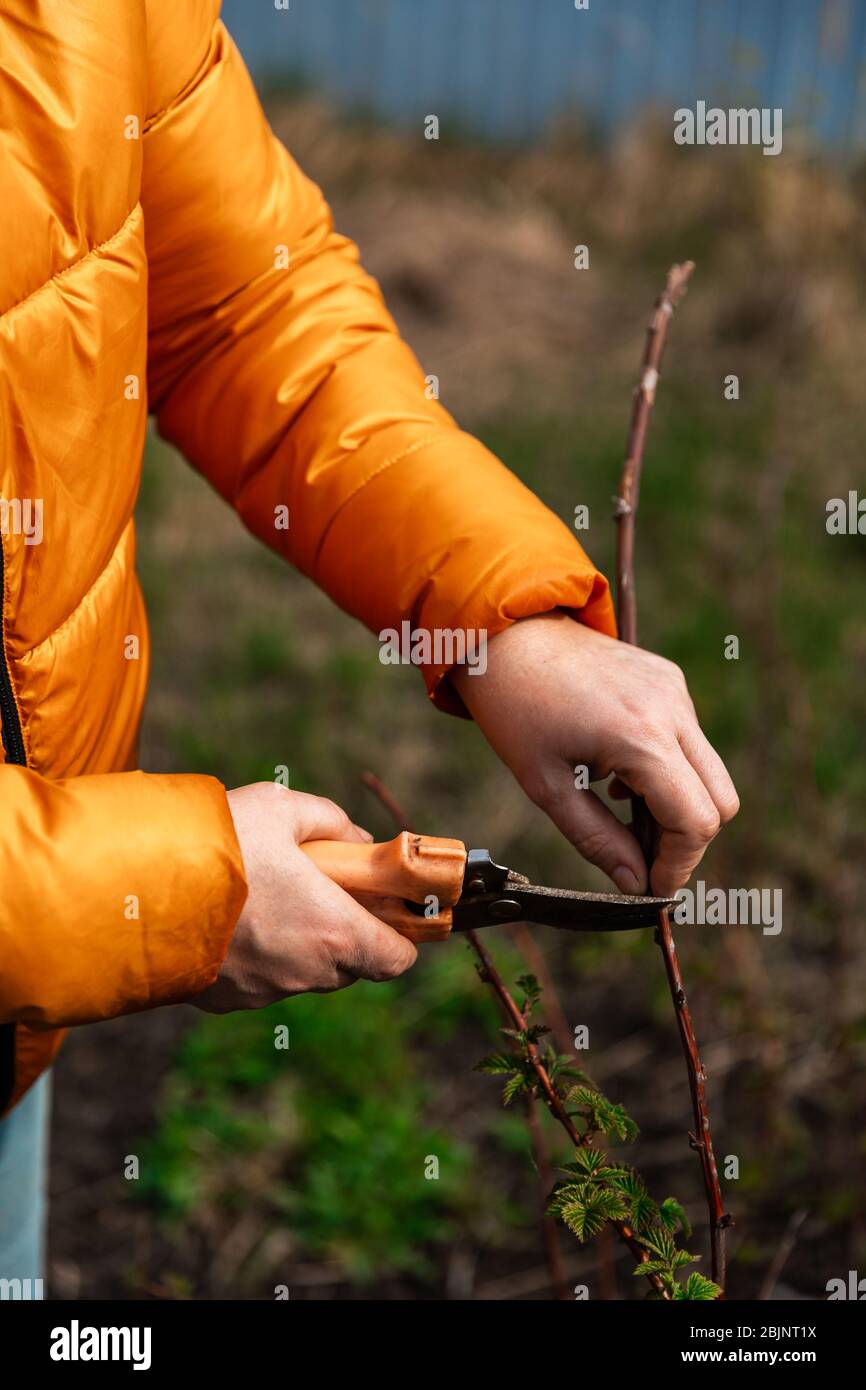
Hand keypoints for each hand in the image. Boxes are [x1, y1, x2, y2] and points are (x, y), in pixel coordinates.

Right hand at [194, 784, 416, 1011]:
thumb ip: (330, 820)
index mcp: (334, 931)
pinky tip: (229, 919)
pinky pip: (256, 980)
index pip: (395, 960)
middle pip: (348, 966)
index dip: (397, 937)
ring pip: (301, 973)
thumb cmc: (217, 843)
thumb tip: (354, 839)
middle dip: (342, 932)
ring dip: (297, 943)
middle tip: (319, 891)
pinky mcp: (224, 1001)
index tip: (383, 909)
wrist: (132, 888)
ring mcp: (262, 992)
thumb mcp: (281, 807)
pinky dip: (255, 955)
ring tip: (264, 897)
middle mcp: (305, 973)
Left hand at [451, 612, 737, 896]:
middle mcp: (671, 709)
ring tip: (622, 813)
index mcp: (640, 737)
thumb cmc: (516, 709)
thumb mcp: (547, 786)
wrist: (506, 634)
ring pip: (709, 772)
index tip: (652, 889)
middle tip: (642, 859)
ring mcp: (675, 690)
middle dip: (687, 841)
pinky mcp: (670, 679)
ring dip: (679, 805)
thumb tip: (635, 885)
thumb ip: (597, 840)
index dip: (678, 865)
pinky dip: (669, 770)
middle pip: (721, 801)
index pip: (695, 821)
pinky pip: (690, 740)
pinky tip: (620, 774)